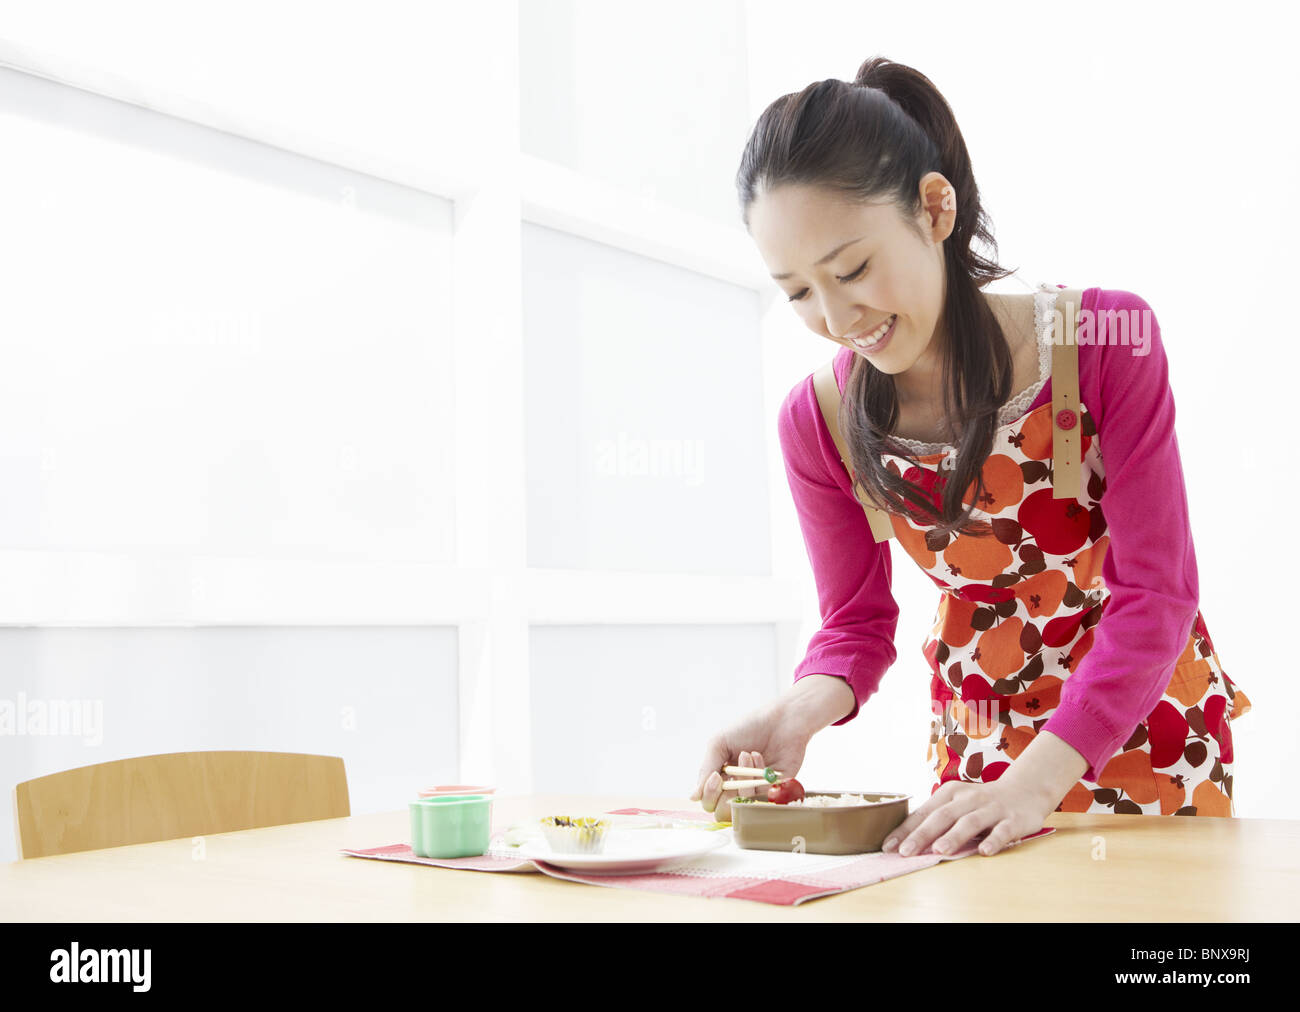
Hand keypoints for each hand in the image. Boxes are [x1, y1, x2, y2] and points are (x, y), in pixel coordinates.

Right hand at [689, 706, 811, 819]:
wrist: (780, 720)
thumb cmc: (747, 728)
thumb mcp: (719, 744)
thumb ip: (706, 769)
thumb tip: (692, 797)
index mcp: (720, 777)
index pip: (708, 802)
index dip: (709, 794)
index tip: (716, 776)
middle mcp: (737, 788)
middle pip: (723, 811)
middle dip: (726, 793)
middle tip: (731, 773)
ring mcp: (756, 790)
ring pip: (743, 804)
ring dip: (744, 779)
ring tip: (748, 754)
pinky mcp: (774, 791)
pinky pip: (762, 797)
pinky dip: (758, 776)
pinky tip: (759, 757)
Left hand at [880, 777, 1055, 857]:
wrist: (1024, 791)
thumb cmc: (981, 803)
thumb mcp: (957, 804)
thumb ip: (936, 819)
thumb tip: (905, 840)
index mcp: (949, 794)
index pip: (923, 813)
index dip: (905, 830)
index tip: (887, 846)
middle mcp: (968, 799)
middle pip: (942, 817)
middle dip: (922, 835)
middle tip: (906, 852)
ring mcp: (991, 809)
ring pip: (970, 822)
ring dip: (954, 836)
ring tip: (939, 851)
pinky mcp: (1013, 820)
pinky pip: (1002, 831)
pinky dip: (993, 840)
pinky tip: (984, 851)